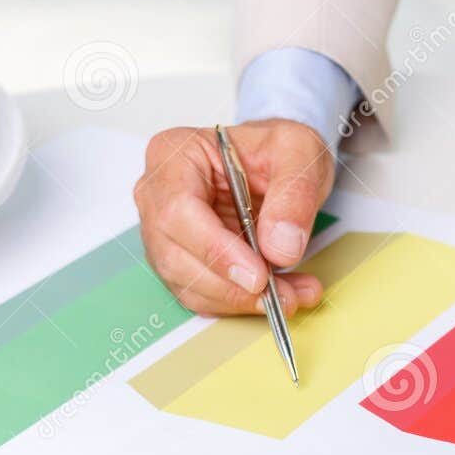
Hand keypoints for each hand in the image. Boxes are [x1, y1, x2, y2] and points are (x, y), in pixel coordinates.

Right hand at [133, 119, 332, 316]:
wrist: (276, 164)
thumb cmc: (275, 150)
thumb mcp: (298, 151)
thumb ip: (294, 194)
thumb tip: (280, 248)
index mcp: (173, 155)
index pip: (178, 211)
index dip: (215, 250)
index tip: (257, 275)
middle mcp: (156, 197)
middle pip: (176, 256)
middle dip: (231, 286)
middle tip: (282, 295)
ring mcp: (163, 234)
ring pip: (188, 285)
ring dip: (240, 301)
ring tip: (291, 295)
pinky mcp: (180, 263)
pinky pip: (203, 296)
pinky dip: (240, 304)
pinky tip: (278, 295)